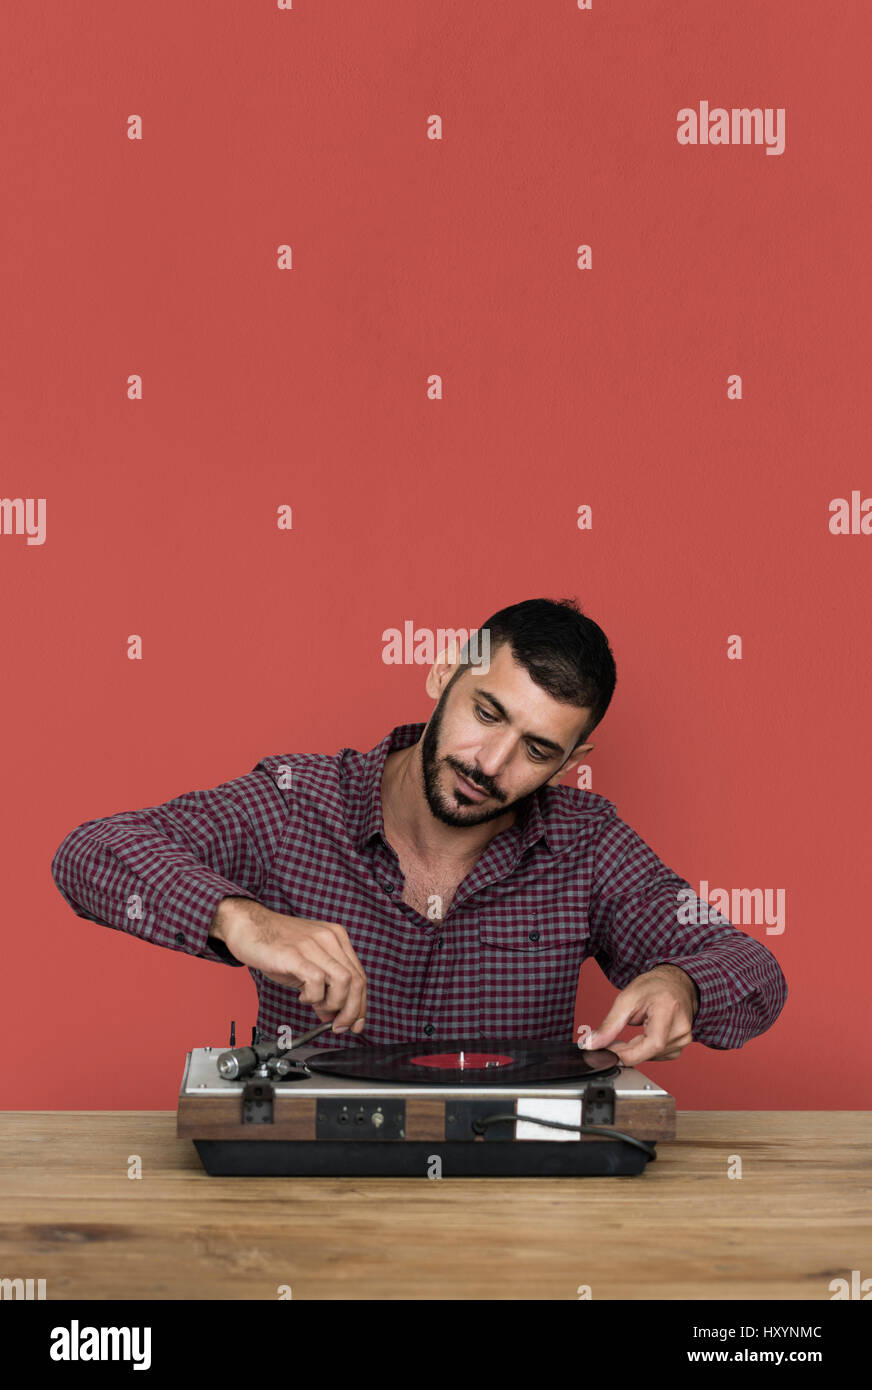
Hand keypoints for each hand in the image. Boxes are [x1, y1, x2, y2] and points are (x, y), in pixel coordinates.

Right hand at [212, 898, 366, 1033]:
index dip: (360, 1005)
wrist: (248, 925)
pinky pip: (317, 981)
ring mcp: (313, 944)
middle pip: (356, 981)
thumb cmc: (275, 944)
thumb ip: (322, 988)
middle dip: (351, 1011)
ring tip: (317, 1007)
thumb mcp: (305, 964)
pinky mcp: (295, 954)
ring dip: (334, 1004)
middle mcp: (330, 938)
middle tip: (339, 1026)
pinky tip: (302, 997)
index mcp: (337, 938)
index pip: (360, 976)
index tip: (355, 1024)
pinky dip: (313, 997)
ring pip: (343, 981)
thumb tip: (331, 1016)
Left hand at [586, 963, 698, 1064]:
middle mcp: (680, 1028)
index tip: (607, 1053)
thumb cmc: (653, 987)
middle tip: (607, 1043)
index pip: (653, 1044)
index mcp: (668, 1010)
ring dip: (633, 1050)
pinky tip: (638, 1038)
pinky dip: (643, 1050)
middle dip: (624, 1051)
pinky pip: (656, 1055)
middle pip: (649, 1052)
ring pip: (650, 1056)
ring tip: (624, 1036)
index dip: (627, 1054)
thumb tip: (592, 1044)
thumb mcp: (626, 999)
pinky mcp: (680, 1046)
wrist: (674, 984)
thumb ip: (609, 1025)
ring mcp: (683, 1039)